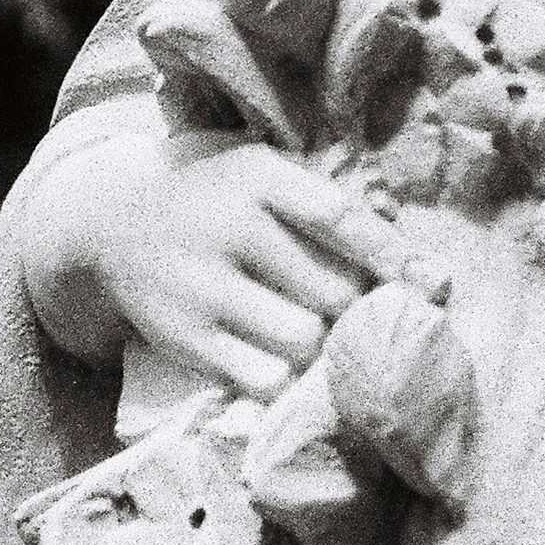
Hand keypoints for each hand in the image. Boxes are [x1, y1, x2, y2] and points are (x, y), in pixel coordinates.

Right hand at [12, 121, 436, 397]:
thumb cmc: (210, 190)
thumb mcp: (256, 167)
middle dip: (359, 310)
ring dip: (323, 345)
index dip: (395, 255)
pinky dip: (284, 377)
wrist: (105, 217)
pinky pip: (260, 376)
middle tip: (365, 315)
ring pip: (303, 339)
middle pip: (332, 290)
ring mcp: (204, 285)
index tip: (439, 285)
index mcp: (259, 177)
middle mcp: (231, 227)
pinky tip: (282, 361)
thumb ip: (318, 201)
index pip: (340, 219)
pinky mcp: (183, 334)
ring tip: (319, 335)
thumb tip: (409, 257)